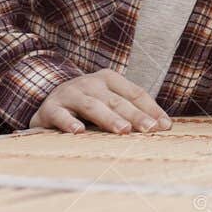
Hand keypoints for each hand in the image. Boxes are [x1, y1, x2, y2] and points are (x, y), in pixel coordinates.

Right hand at [28, 69, 171, 133]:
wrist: (47, 102)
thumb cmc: (86, 106)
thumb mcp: (108, 102)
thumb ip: (131, 111)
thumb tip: (165, 126)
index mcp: (108, 79)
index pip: (134, 92)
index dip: (151, 108)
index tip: (165, 126)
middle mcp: (90, 83)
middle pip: (116, 100)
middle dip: (135, 115)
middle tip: (149, 128)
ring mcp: (69, 94)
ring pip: (92, 106)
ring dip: (108, 118)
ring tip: (123, 130)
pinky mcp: (50, 108)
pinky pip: (61, 115)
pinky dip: (69, 123)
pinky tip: (79, 132)